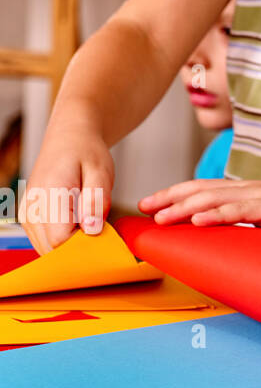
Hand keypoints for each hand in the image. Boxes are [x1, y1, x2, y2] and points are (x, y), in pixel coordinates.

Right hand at [22, 116, 113, 253]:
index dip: (84, 246)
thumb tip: (91, 229)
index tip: (105, 239)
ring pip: (47, 249)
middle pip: (52, 249)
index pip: (60, 239)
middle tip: (102, 233)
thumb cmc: (86, 152)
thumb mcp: (100, 172)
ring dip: (71, 245)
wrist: (68, 139)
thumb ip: (96, 201)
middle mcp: (32, 208)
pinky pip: (46, 241)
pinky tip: (79, 225)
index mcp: (48, 194)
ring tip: (90, 224)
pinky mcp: (30, 219)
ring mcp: (27, 215)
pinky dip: (63, 240)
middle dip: (79, 249)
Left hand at [139, 175, 260, 231]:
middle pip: (202, 190)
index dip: (178, 194)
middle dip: (169, 198)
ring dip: (183, 208)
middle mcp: (252, 190)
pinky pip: (241, 211)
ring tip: (160, 217)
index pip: (207, 189)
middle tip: (142, 207)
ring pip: (215, 199)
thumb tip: (242, 240)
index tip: (153, 203)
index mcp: (253, 192)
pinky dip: (216, 214)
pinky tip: (197, 220)